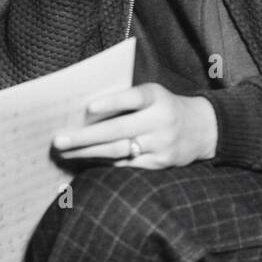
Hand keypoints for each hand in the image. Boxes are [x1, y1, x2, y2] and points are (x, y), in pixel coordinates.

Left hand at [54, 84, 218, 169]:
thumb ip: (126, 100)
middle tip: (59, 140)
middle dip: (85, 137)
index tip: (88, 108)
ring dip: (88, 153)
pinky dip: (103, 163)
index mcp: (157, 97)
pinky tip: (84, 162)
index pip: (133, 98)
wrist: (202, 129)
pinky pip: (126, 165)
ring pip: (119, 151)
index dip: (112, 102)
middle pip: (118, 130)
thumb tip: (83, 113)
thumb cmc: (163, 107)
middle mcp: (161, 120)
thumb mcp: (152, 95)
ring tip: (65, 153)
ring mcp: (161, 145)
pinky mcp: (160, 164)